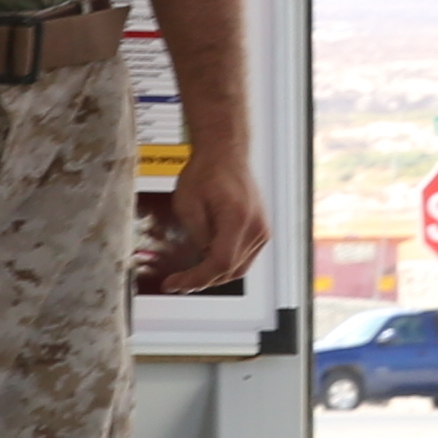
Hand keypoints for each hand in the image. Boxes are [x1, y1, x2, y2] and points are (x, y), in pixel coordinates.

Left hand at [145, 145, 267, 294]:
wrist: (225, 153)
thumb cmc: (206, 171)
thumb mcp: (187, 205)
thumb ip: (197, 236)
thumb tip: (203, 258)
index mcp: (237, 218)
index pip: (219, 263)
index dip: (195, 279)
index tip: (175, 284)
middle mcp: (256, 227)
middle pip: (230, 270)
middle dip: (202, 280)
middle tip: (178, 282)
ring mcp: (262, 230)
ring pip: (239, 268)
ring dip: (215, 274)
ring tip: (190, 273)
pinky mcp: (261, 230)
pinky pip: (244, 258)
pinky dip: (226, 263)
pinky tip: (207, 260)